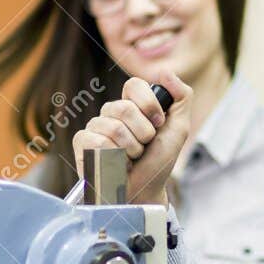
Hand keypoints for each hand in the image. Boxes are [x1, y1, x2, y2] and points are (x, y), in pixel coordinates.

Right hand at [71, 73, 192, 205]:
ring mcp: (95, 127)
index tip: (158, 124)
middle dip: (143, 134)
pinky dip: (113, 157)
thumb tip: (165, 71)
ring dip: (131, 149)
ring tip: (130, 158)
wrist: (145, 192)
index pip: (133, 85)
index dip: (149, 105)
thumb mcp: (179, 129)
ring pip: (113, 127)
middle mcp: (111, 113)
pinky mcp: (82, 144)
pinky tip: (116, 164)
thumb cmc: (158, 163)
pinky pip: (97, 141)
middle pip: (124, 108)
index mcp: (131, 104)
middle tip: (144, 148)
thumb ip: (181, 98)